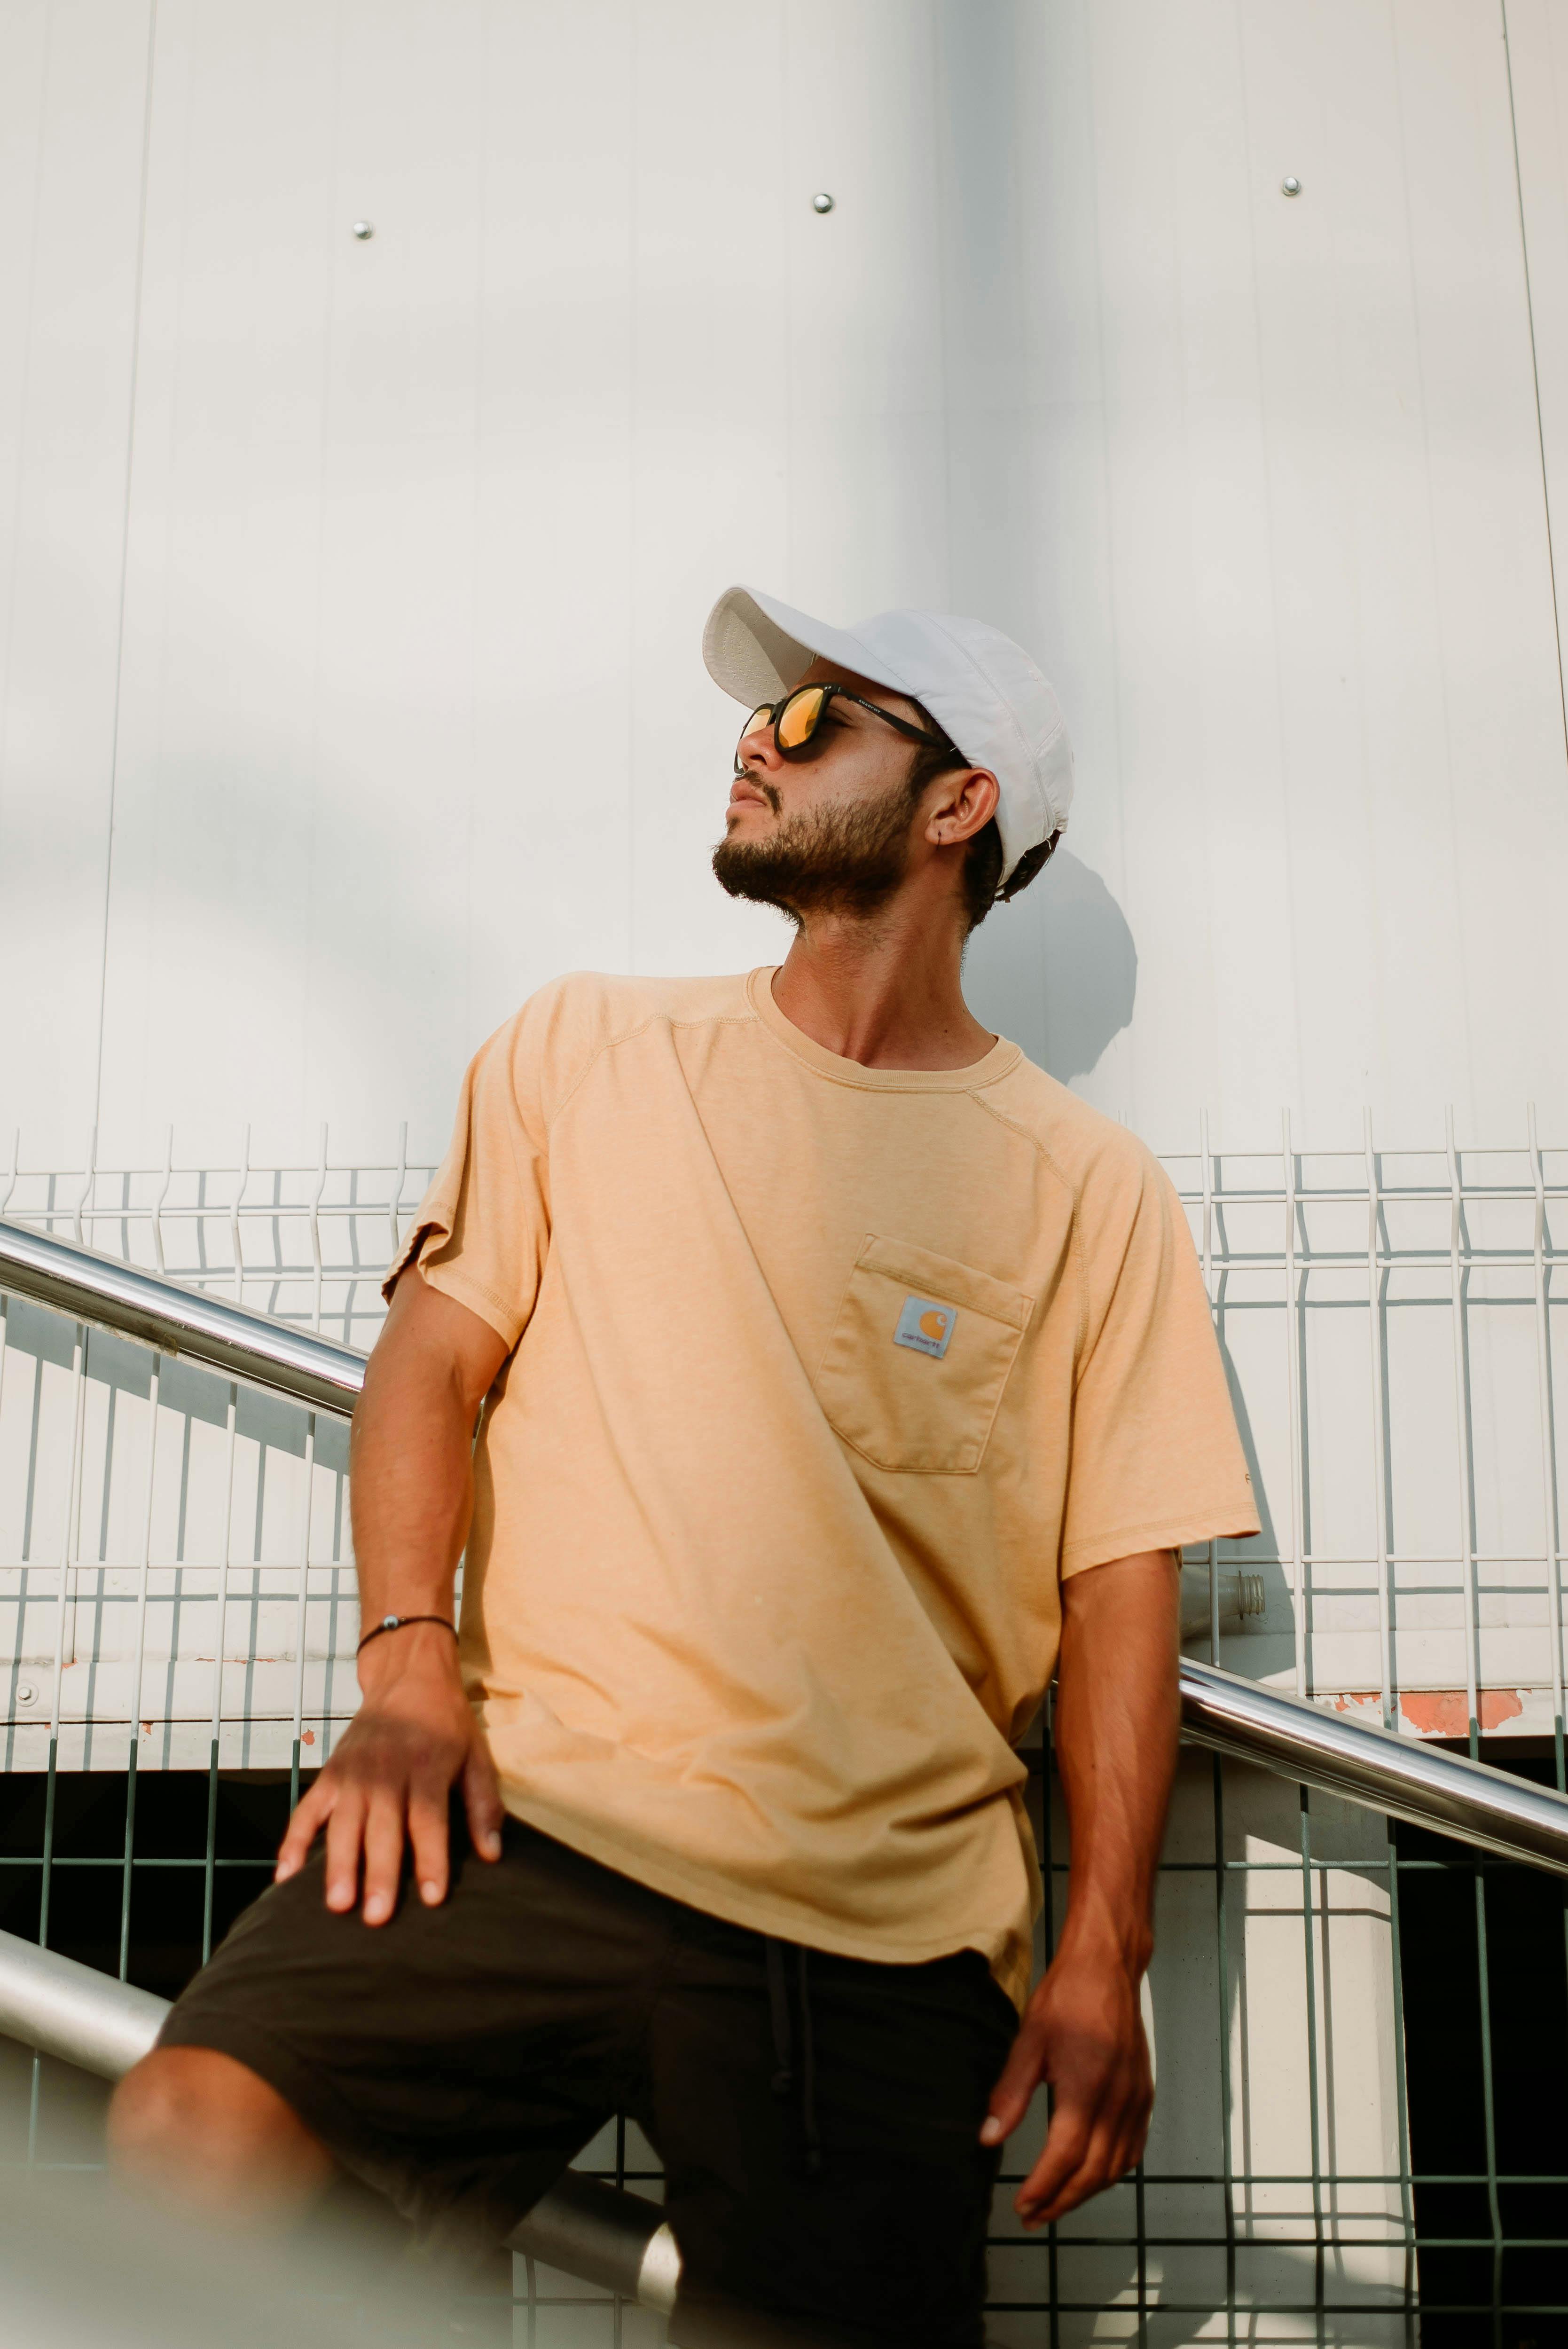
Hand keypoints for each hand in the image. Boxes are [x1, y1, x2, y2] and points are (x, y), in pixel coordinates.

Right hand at [273, 1622, 503, 1922]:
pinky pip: (306, 1811)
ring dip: (338, 1865)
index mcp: (426, 1768)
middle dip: (378, 1873)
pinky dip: (292, 1842)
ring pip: (343, 1825)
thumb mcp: (476, 1755)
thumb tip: (492, 1854)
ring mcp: (353, 1774)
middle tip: (375, 1916)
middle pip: (382, 1829)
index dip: (430, 1859)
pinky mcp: (329, 1774)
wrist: (408, 1675)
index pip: (428, 1820)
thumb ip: (483, 1805)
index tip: (431, 1898)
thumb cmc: (445, 1723)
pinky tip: (283, 1876)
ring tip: (336, 1904)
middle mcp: (386, 1773)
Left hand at [980, 1943, 1152, 2225]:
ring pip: (1116, 2165)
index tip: (1021, 2206)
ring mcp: (1136, 2099)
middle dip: (1062, 2200)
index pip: (1066, 2156)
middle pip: (1093, 2171)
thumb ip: (1009, 2094)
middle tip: (1033, 2216)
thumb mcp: (1028, 2040)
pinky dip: (1113, 2170)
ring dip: (1086, 2191)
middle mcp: (1117, 2100)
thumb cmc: (1066, 1998)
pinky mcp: (1144, 2094)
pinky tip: (1093, 2175)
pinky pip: (1133, 2147)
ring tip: (1056, 2203)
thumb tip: (987, 2138)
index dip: (1043, 2187)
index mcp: (1086, 2087)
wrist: (1107, 1966)